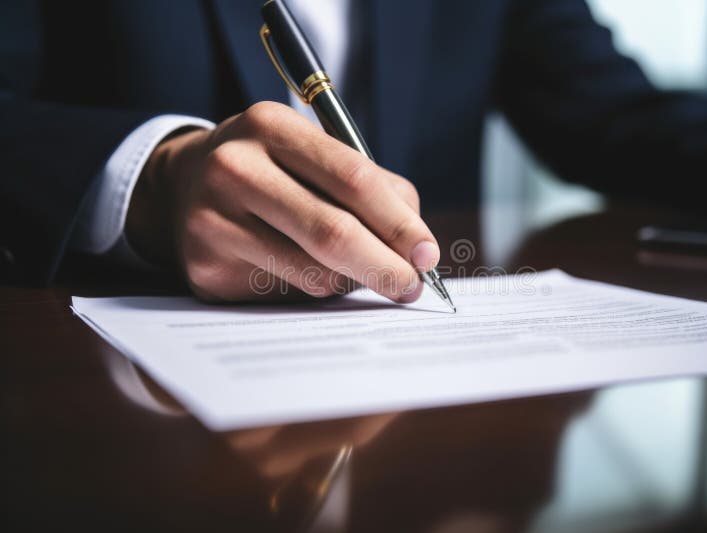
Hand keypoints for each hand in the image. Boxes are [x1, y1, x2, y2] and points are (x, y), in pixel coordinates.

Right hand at [125, 102, 438, 301]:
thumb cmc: (271, 172)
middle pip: (331, 232)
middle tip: (410, 287)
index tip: (428, 254)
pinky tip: (305, 274)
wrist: (181, 187)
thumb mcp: (312, 155)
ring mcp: (212, 219)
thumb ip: (372, 188)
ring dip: (350, 283)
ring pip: (312, 273)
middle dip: (384, 267)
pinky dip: (311, 291)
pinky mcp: (204, 267)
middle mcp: (234, 168)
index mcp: (271, 127)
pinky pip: (284, 294)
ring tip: (356, 273)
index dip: (398, 222)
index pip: (353, 178)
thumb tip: (417, 247)